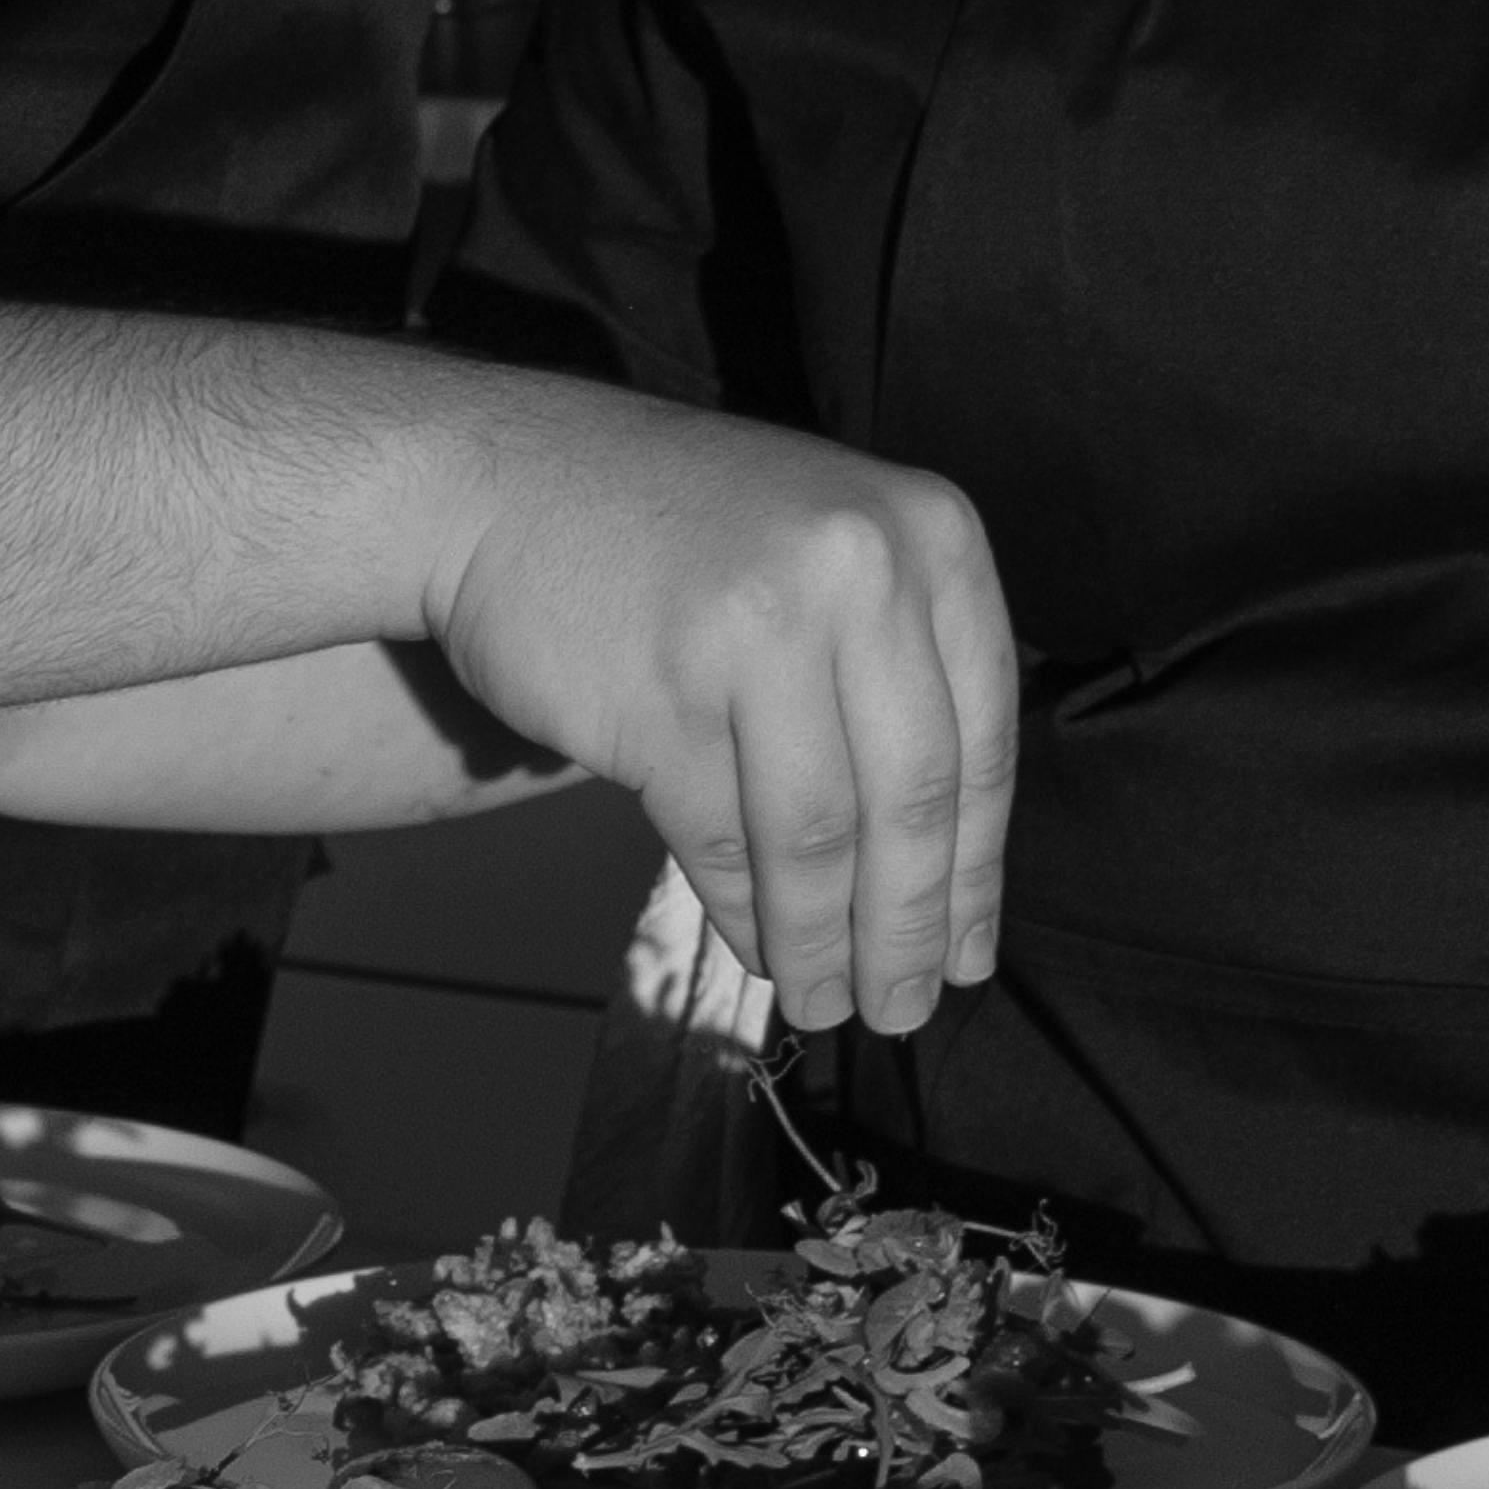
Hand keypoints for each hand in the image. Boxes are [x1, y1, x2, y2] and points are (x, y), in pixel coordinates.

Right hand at [417, 389, 1019, 1036]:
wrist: (506, 482)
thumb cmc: (684, 537)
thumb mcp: (833, 554)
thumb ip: (902, 673)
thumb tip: (950, 878)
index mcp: (931, 536)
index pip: (981, 739)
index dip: (976, 868)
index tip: (971, 953)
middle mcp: (861, 571)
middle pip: (910, 797)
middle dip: (910, 926)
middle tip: (905, 1007)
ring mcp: (760, 628)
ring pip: (818, 834)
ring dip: (825, 942)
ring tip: (827, 1004)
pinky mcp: (665, 693)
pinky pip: (724, 837)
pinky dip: (745, 912)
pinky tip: (759, 951)